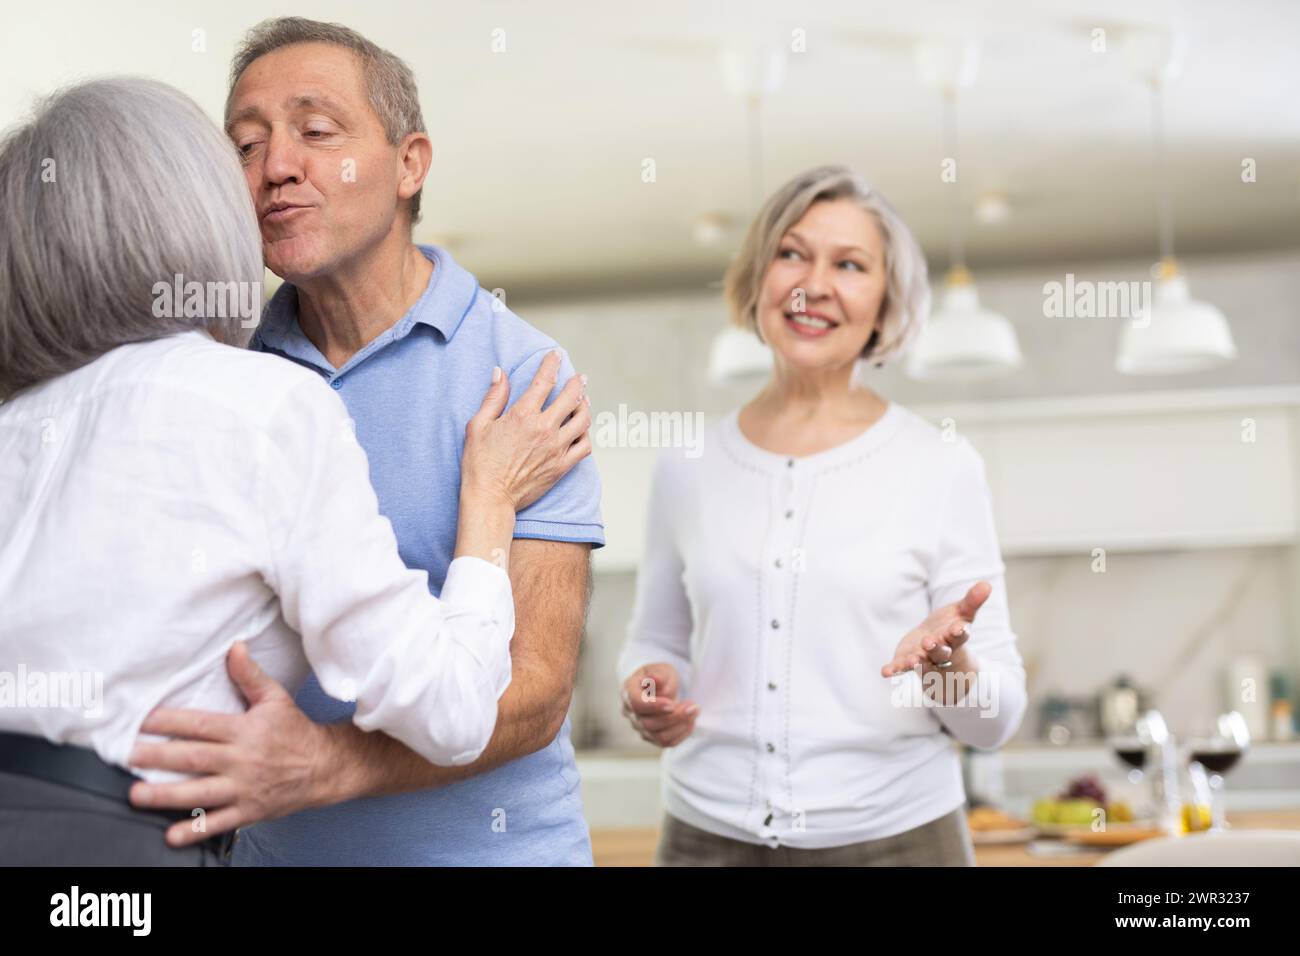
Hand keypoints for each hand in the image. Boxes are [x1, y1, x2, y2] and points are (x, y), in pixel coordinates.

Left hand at [128, 642, 332, 847]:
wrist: (324, 767)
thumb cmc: (294, 731)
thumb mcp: (276, 698)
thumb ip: (250, 675)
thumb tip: (234, 647)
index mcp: (246, 730)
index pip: (202, 725)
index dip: (170, 721)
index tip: (141, 720)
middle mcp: (243, 760)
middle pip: (195, 758)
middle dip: (158, 756)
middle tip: (126, 755)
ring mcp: (244, 788)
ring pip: (201, 793)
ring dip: (167, 795)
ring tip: (137, 794)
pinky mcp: (248, 812)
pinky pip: (218, 824)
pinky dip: (195, 831)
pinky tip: (170, 835)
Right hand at [461, 350, 591, 511]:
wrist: (490, 497)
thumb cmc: (479, 462)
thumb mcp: (478, 425)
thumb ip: (493, 397)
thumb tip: (500, 373)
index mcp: (523, 415)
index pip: (544, 381)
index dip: (552, 364)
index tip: (556, 355)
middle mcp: (544, 429)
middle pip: (571, 397)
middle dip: (577, 383)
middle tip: (579, 377)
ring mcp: (556, 448)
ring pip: (583, 420)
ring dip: (585, 406)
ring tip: (583, 401)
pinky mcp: (562, 466)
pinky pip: (584, 447)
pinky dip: (586, 435)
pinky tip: (582, 430)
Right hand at [620, 663, 698, 747]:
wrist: (660, 687)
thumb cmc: (659, 676)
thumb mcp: (661, 669)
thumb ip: (659, 676)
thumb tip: (654, 679)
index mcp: (628, 692)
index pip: (636, 704)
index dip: (653, 706)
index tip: (671, 704)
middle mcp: (631, 713)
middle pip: (649, 724)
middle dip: (674, 716)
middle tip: (692, 705)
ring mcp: (640, 728)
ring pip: (659, 737)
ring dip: (681, 725)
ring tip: (694, 710)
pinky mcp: (652, 737)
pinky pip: (668, 742)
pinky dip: (682, 733)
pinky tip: (691, 720)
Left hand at [881, 581, 990, 677]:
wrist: (935, 650)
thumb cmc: (950, 628)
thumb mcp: (962, 613)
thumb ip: (972, 601)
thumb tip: (987, 584)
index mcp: (955, 639)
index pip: (959, 636)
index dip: (959, 633)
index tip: (959, 628)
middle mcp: (941, 652)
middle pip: (940, 652)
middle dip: (936, 648)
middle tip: (930, 642)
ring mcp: (924, 659)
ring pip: (922, 663)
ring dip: (917, 662)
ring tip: (912, 661)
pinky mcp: (906, 662)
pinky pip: (901, 668)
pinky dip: (894, 670)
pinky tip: (886, 672)